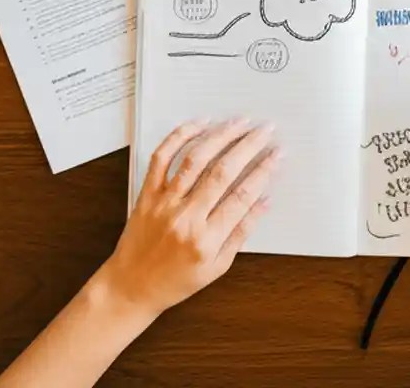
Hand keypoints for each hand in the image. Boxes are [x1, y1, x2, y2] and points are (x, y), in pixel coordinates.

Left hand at [96, 118, 278, 318]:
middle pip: (223, 172)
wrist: (131, 287)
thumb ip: (241, 232)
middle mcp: (185, 218)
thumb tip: (264, 202)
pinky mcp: (147, 194)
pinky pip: (161, 158)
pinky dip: (179, 137)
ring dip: (220, 136)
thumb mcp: (217, 267)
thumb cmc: (175, 281)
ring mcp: (164, 203)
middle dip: (248, 146)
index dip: (264, 171)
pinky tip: (199, 125)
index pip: (242, 196)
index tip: (277, 154)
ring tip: (238, 122)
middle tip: (265, 130)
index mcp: (206, 239)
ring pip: (194, 160)